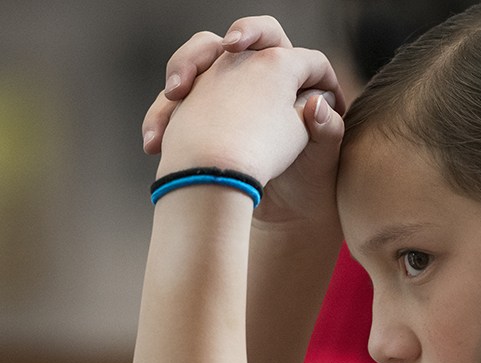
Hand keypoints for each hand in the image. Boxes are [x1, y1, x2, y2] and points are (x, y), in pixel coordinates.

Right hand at [143, 16, 345, 226]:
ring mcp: (219, 96)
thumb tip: (315, 107)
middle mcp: (250, 76)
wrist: (286, 210)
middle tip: (201, 64)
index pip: (273, 40)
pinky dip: (160, 120)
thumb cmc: (310, 176)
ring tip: (173, 98)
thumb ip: (326, 130)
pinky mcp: (198, 118)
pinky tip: (154, 144)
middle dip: (197, 52)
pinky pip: (170, 109)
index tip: (236, 46)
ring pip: (188, 69)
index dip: (252, 34)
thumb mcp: (323, 154)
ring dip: (176, 78)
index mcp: (286, 74)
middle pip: (218, 44)